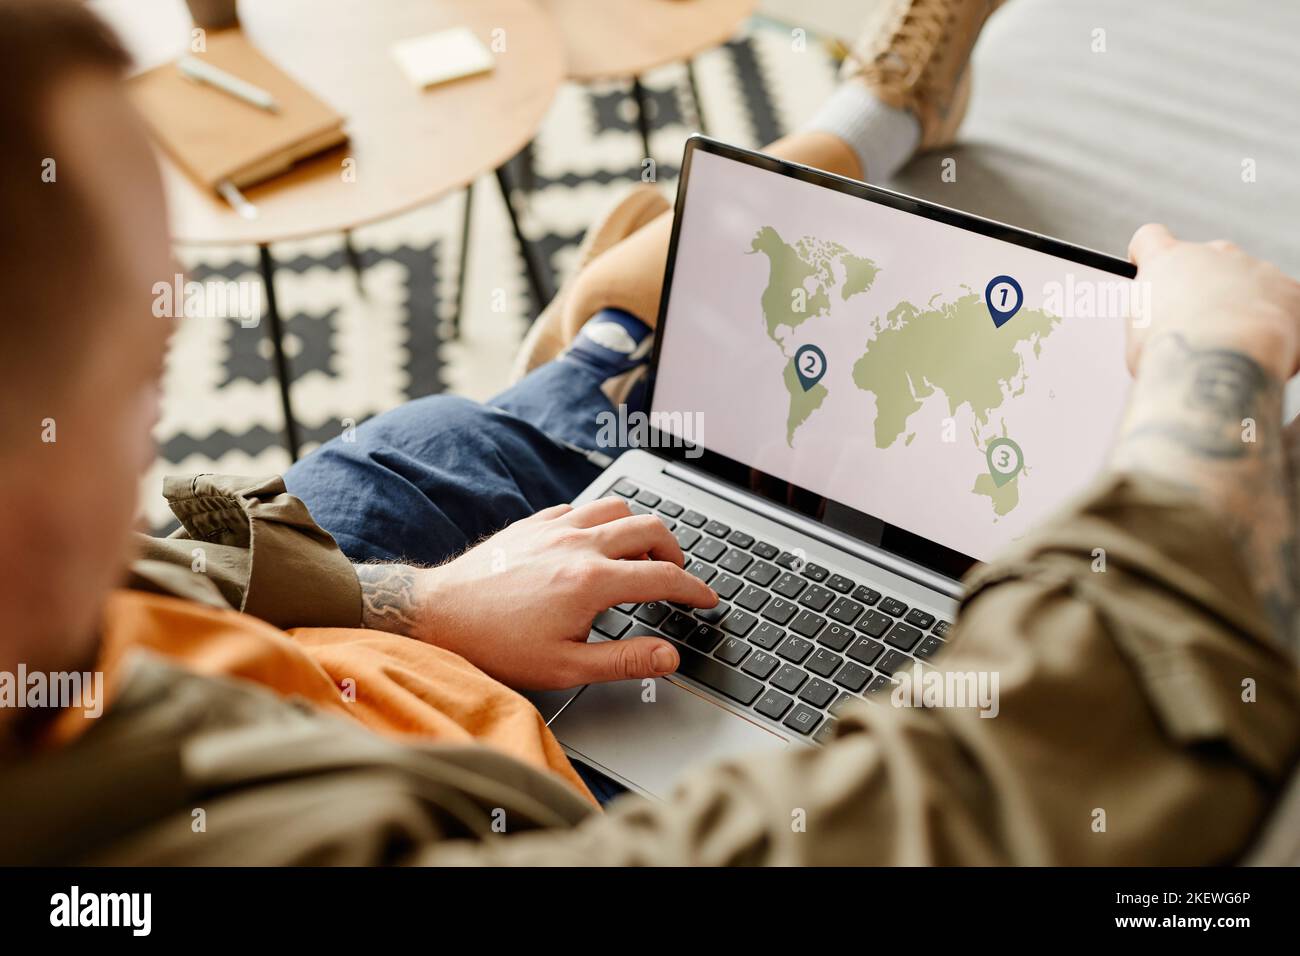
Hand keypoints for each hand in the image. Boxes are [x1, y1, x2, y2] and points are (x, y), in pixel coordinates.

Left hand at [408, 497, 716, 688]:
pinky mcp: (531, 524)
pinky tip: (595, 543)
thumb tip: (669, 658)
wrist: (436, 614)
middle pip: (649, 529)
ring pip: (617, 507)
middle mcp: (578, 545)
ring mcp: (554, 529)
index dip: (694, 589)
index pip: (663, 576)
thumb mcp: (565, 668)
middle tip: (678, 575)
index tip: (707, 599)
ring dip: (639, 528)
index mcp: (592, 582)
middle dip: (675, 550)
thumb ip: (624, 660)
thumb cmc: (495, 646)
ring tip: (642, 555)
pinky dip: (600, 521)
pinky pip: (580, 508)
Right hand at [1126, 223, 1299, 378]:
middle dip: (1204, 287)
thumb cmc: (1167, 355)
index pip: (1151, 238)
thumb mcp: (1137, 334)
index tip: (1152, 274)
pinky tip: (1261, 351)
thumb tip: (1163, 318)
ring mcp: (1257, 267)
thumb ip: (1150, 314)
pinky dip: (1273, 325)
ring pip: (1248, 283)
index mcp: (1167, 260)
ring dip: (1241, 307)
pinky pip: (1282, 305)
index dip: (1149, 255)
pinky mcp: (1291, 290)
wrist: (1221, 364)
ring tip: (1234, 347)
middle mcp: (1214, 253)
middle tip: (1201, 326)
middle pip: (1207, 260)